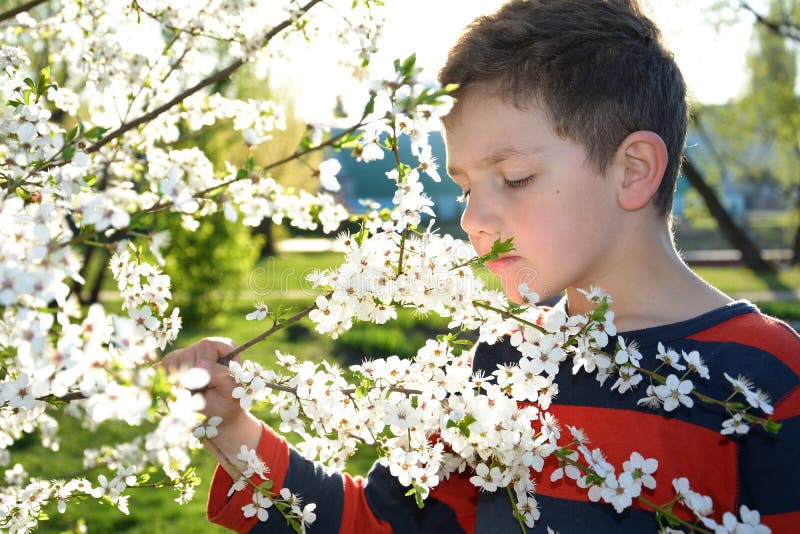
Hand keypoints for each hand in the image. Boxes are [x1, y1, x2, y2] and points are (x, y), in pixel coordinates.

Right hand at [160, 337, 261, 472]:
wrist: (212, 419)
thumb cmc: (225, 404)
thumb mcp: (230, 393)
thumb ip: (222, 376)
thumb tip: (201, 364)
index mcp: (223, 348)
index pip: (208, 345)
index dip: (207, 364)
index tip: (211, 382)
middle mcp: (202, 348)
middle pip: (188, 353)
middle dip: (192, 378)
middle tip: (202, 392)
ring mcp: (183, 355)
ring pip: (171, 362)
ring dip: (180, 384)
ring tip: (193, 394)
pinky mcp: (168, 366)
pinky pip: (159, 371)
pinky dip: (167, 387)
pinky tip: (180, 395)